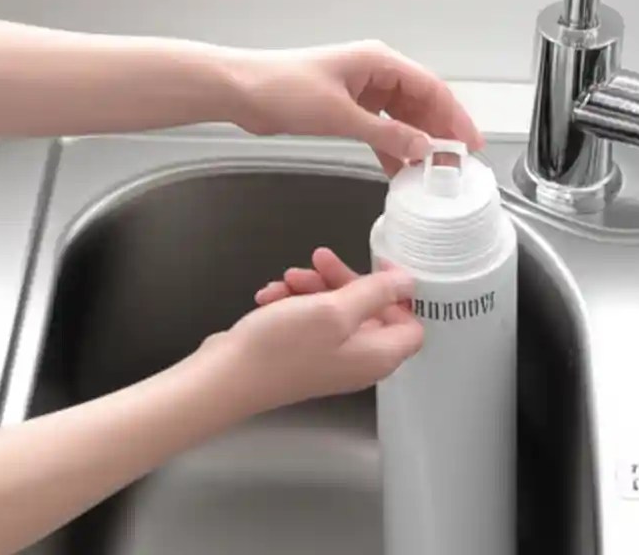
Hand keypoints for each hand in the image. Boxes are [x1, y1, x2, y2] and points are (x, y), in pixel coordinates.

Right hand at [202, 248, 422, 413]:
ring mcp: (329, 359)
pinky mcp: (303, 355)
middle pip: (370, 310)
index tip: (377, 268)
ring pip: (335, 310)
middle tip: (319, 261)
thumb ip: (376, 293)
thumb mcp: (335, 309)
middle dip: (343, 281)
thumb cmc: (282, 347)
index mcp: (378, 355)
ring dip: (313, 288)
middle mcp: (358, 361)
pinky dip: (294, 303)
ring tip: (288, 278)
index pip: (412, 324)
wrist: (226, 377)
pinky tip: (272, 296)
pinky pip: (309, 320)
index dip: (399, 294)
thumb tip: (407, 283)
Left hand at [233, 41, 485, 174]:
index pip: (430, 88)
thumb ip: (386, 134)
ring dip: (417, 143)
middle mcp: (375, 72)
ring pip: (402, 118)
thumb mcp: (340, 115)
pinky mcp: (346, 108)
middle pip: (421, 103)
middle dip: (440, 133)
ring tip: (432, 173)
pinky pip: (380, 129)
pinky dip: (391, 148)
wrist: (241, 90)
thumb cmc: (284, 89)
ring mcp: (361, 90)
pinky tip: (400, 172)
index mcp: (378, 61)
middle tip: (456, 165)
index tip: (470, 144)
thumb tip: (423, 148)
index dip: (455, 116)